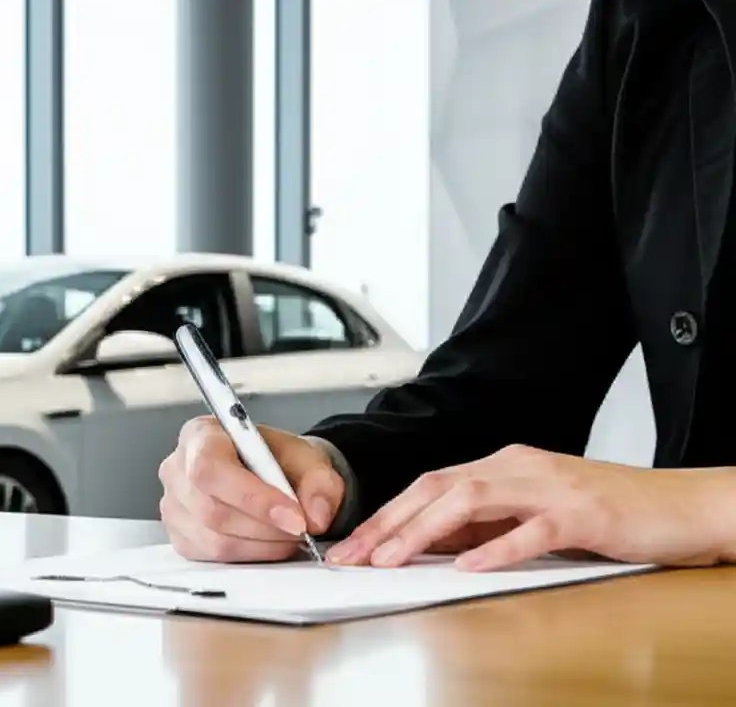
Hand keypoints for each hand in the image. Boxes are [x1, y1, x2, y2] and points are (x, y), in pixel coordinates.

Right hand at [159, 416, 343, 561]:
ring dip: (261, 545)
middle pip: (211, 510)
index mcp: (200, 435)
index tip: (293, 516)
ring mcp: (173, 507)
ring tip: (287, 535)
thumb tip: (315, 516)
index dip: (251, 497)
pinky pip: (213, 558)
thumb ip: (318, 482)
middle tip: (300, 528)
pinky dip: (250, 556)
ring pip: (214, 540)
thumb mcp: (306, 458)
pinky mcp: (181, 538)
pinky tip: (267, 542)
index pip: (210, 468)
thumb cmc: (277, 461)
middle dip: (265, 526)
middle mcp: (177, 470)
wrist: (272, 476)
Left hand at [328, 444, 735, 570]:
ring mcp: (550, 487)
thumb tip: (431, 546)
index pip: (429, 486)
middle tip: (352, 556)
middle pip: (437, 488)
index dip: (386, 516)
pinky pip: (532, 530)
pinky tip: (469, 564)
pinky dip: (497, 546)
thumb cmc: (604, 513)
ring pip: (472, 500)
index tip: (351, 546)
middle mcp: (519, 467)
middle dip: (388, 523)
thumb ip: (485, 524)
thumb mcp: (532, 514)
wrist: (678, 505)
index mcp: (503, 465)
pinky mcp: (583, 513)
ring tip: (391, 559)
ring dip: (424, 531)